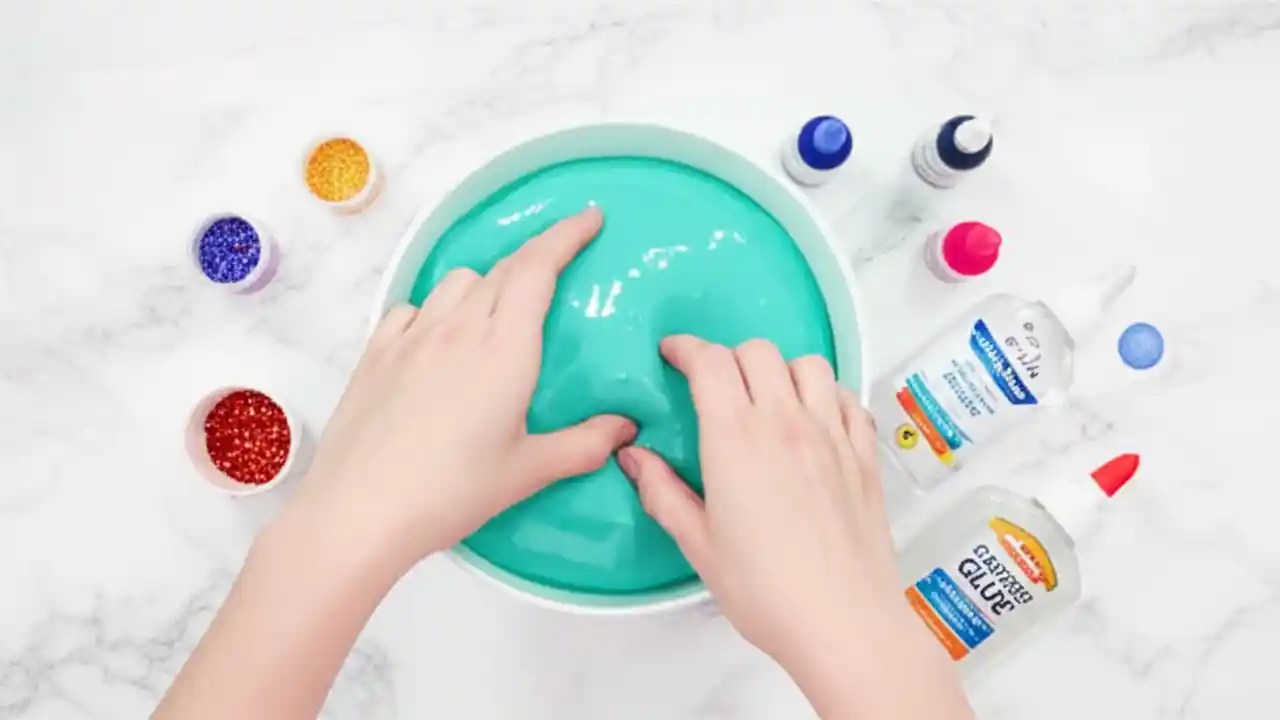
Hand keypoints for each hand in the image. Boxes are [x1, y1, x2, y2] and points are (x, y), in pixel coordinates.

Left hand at [284, 207, 635, 568]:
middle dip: (536, 260)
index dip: (566, 235)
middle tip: (559, 269)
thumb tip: (625, 429)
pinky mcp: (376, 352)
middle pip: (503, 269)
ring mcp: (412, 335)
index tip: (589, 218)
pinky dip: (437, 309)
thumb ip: (585, 444)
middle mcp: (458, 327)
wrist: (360, 510)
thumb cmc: (451, 492)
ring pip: (457, 282)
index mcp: (504, 348)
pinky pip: (414, 307)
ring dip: (486, 284)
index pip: (538, 267)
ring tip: (498, 314)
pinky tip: (439, 340)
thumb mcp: (528, 471)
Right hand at [618, 336, 970, 718]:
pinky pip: (848, 398)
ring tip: (767, 395)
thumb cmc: (770, 593)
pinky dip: (827, 393)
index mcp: (736, 439)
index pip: (710, 362)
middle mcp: (786, 424)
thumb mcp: (699, 546)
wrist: (843, 623)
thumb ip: (663, 493)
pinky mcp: (863, 455)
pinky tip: (815, 417)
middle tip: (714, 382)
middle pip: (757, 352)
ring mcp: (832, 436)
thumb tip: (635, 459)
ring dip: (781, 369)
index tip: (674, 354)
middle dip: (729, 357)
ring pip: (808, 365)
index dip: (687, 348)